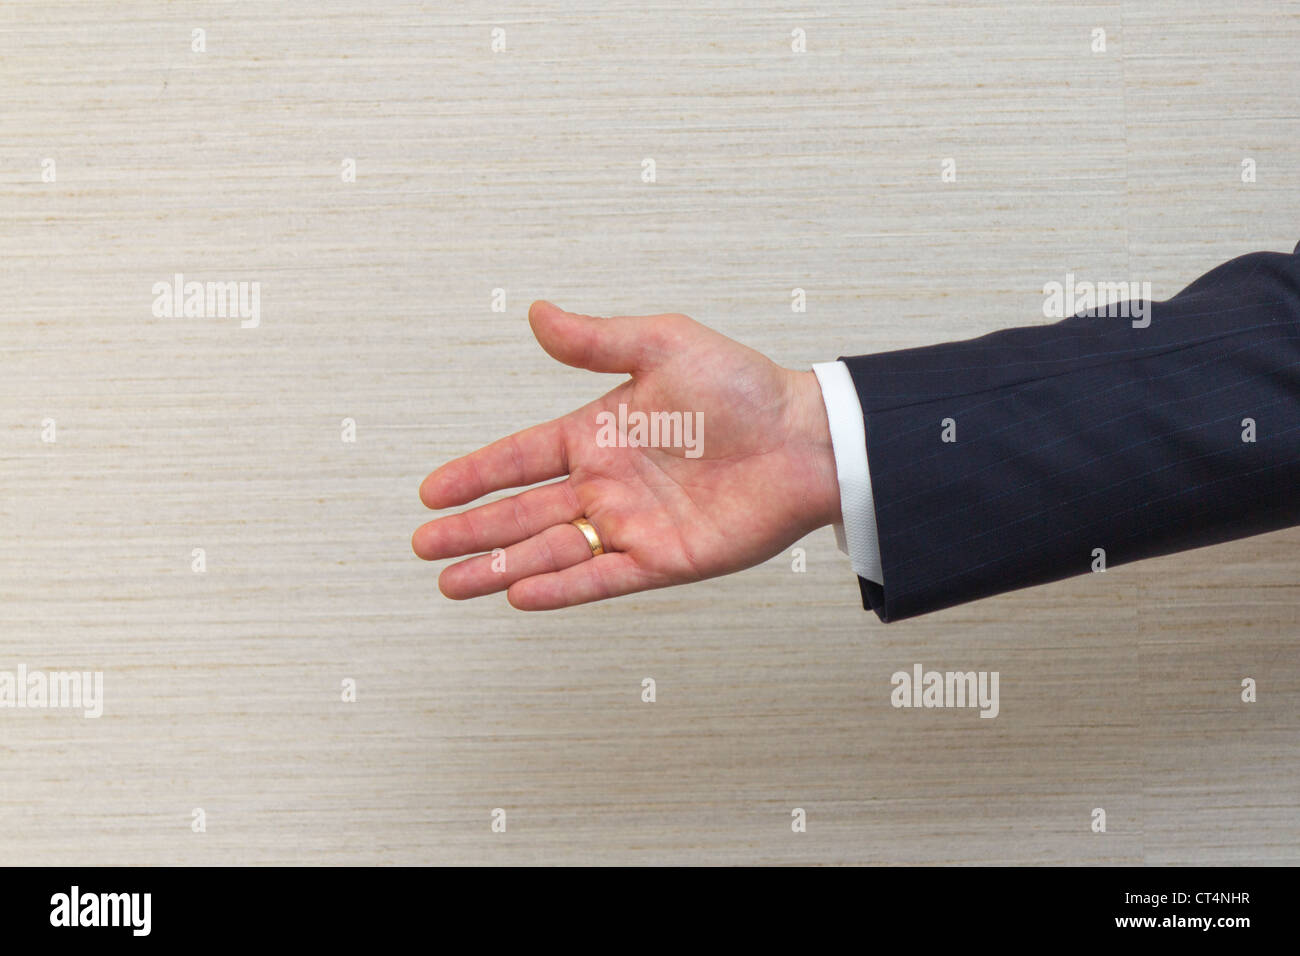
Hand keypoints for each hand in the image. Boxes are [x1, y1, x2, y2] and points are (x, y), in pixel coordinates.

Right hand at [413, 302, 841, 608]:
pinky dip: (561, 587)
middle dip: (472, 530)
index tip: (430, 493)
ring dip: (501, 566)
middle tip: (425, 547)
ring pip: (551, 551)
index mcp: (600, 434)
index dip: (475, 474)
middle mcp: (608, 484)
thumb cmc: (744, 388)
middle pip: (524, 512)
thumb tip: (535, 313)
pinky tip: (519, 593)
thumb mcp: (664, 345)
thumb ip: (596, 341)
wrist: (807, 439)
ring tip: (451, 583)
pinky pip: (602, 579)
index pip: (521, 458)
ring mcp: (633, 525)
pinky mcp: (664, 560)